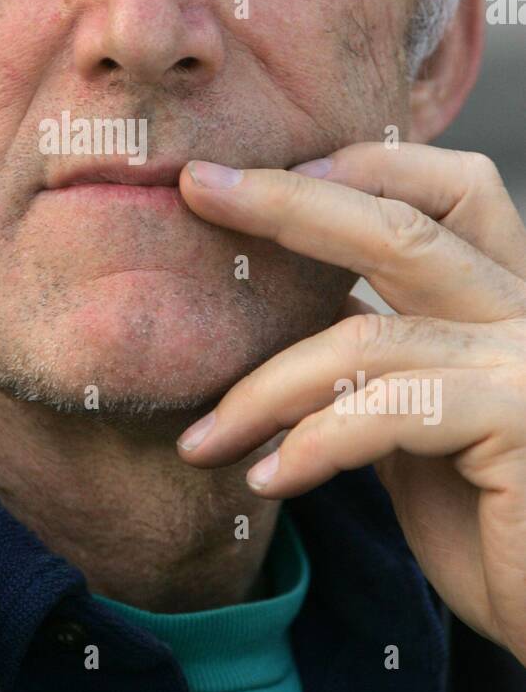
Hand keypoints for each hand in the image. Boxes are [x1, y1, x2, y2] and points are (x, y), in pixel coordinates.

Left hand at [176, 143, 525, 667]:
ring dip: (264, 390)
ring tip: (202, 441)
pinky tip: (270, 480)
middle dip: (288, 201)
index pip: (447, 192)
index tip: (255, 175)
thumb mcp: (423, 424)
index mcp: (504, 298)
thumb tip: (298, 314)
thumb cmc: (492, 525)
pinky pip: (389, 411)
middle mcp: (525, 312)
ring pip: (367, 338)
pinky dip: (314, 445)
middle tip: (198, 186)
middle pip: (400, 226)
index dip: (359, 166)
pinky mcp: (521, 420)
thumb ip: (383, 362)